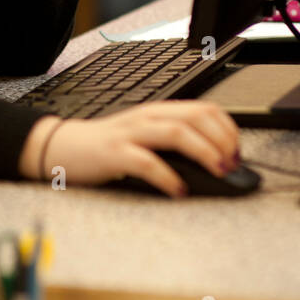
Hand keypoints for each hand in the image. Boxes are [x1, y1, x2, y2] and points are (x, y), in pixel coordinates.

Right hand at [18, 100, 240, 197]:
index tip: (237, 152)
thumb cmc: (106, 147)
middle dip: (222, 140)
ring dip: (204, 152)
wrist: (61, 148)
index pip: (205, 109)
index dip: (228, 129)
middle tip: (231, 164)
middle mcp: (147, 117)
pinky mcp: (114, 153)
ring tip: (217, 172)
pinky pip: (147, 162)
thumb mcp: (144, 137)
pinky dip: (168, 177)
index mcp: (158, 111)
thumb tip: (213, 163)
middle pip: (196, 117)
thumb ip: (172, 143)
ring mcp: (130, 133)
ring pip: (177, 132)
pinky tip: (178, 190)